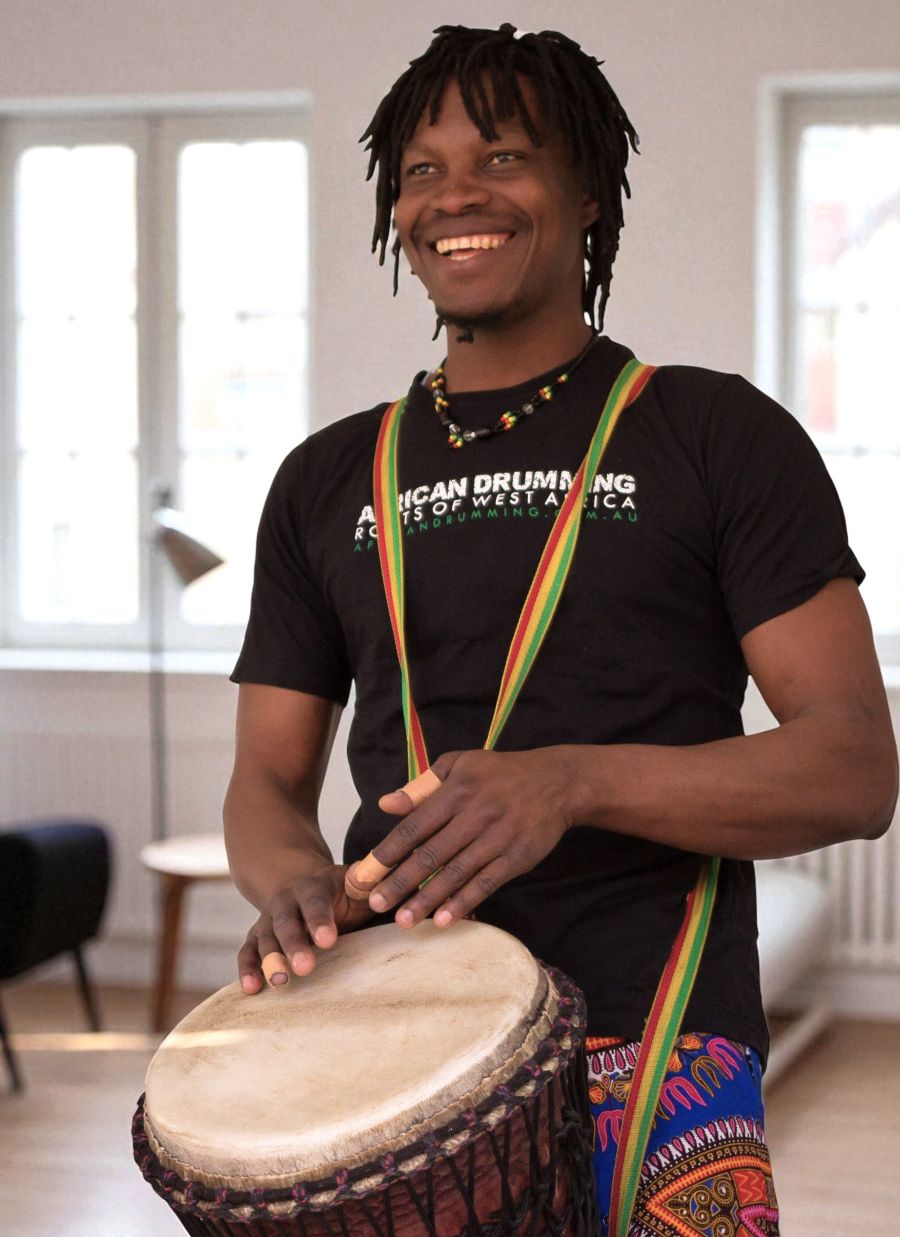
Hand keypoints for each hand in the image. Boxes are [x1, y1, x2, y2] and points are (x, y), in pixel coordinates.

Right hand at [238, 863, 373, 993]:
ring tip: (280, 982)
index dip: (319, 919)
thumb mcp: (356, 884)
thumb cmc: (342, 893)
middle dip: (294, 944)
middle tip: (304, 968)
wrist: (305, 887)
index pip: (315, 901)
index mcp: (313, 886)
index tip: (328, 940)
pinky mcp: (256, 937)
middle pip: (286, 921)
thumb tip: (383, 890)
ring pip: (264, 938)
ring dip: (270, 960)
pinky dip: (248, 969)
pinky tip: (251, 989)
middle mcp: (286, 901)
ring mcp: (268, 919)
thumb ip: (367, 885)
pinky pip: (247, 951)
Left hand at [367, 748, 574, 927]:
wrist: (555, 782)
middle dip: (400, 882)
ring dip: (427, 899)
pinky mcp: (517, 857)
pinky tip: (444, 919)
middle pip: (431, 854)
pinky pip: (486, 883)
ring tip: (403, 920)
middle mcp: (475, 814)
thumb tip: (385, 804)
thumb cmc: (499, 773)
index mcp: (456, 791)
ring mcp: (498, 837)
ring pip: (456, 873)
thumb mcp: (459, 765)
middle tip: (375, 904)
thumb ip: (421, 787)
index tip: (365, 873)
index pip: (414, 826)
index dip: (388, 852)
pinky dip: (464, 902)